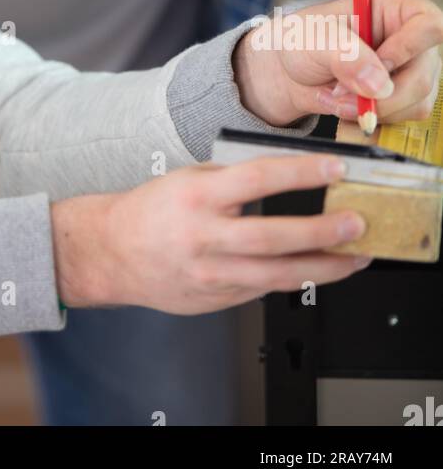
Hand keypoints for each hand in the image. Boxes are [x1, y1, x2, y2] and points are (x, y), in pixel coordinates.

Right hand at [52, 153, 369, 312]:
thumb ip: (233, 180)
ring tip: (353, 257)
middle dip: (323, 232)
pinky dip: (294, 278)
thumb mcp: (189, 179)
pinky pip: (265, 289)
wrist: (113, 253)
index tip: (335, 169)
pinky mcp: (218, 298)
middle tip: (356, 224)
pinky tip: (316, 269)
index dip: (301, 173)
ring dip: (324, 267)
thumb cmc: (152, 211)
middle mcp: (204, 237)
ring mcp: (211, 273)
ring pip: (278, 275)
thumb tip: (287, 176)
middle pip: (274, 237)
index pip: (258, 179)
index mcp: (198, 196)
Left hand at [233, 0, 442, 127]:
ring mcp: (413, 71)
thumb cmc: (303, 40)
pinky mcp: (405, 99)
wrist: (290, 72)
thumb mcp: (315, 38)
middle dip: (378, 94)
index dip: (409, 48)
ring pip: (415, 102)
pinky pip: (403, 120)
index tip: (379, 63)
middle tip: (339, 91)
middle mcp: (414, 39)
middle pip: (423, 75)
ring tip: (336, 95)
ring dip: (370, 109)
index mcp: (398, 7)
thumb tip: (378, 83)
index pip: (431, 25)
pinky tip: (347, 106)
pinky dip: (371, 118)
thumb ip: (345, 55)